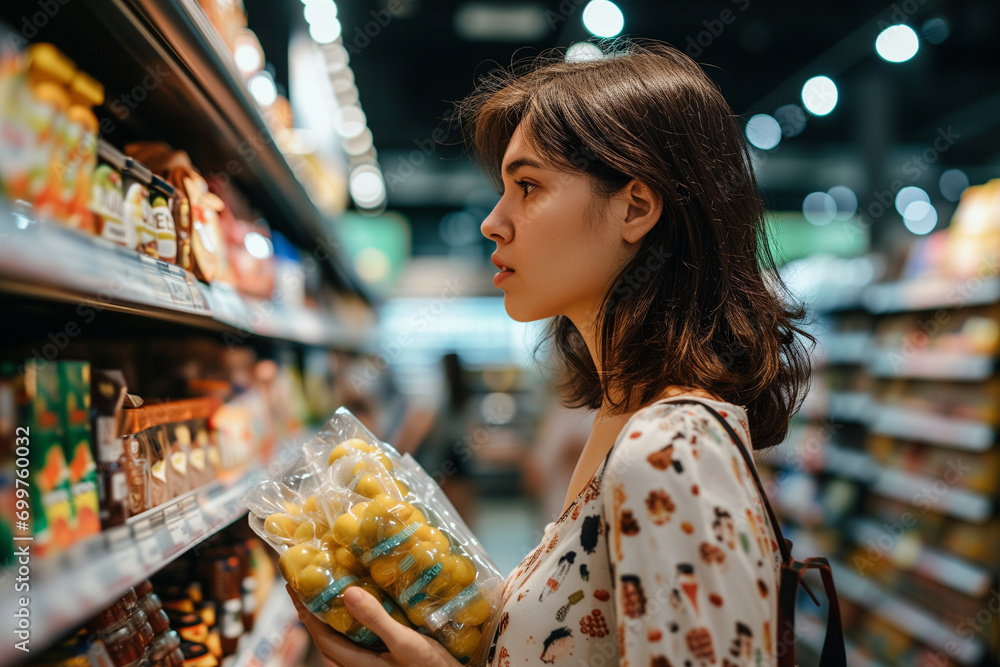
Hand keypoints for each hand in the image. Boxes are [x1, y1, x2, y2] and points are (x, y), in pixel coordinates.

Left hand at [287, 584, 465, 666]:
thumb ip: (376, 619)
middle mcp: (360, 666)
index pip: (320, 634)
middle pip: (328, 638)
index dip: (304, 610)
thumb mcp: (406, 644)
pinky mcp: (387, 663)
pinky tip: (370, 609)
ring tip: (336, 591)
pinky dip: (357, 624)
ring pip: (344, 641)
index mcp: (357, 663)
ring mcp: (373, 666)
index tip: (292, 584)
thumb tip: (347, 591)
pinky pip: (361, 642)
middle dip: (315, 611)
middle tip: (311, 582)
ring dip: (335, 617)